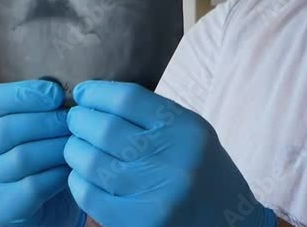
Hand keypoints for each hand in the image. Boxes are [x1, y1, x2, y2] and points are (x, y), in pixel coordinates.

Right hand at [0, 80, 86, 226]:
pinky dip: (58, 172)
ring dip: (56, 145)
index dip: (28, 94)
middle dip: (47, 121)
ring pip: (22, 157)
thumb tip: (57, 91)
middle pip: (8, 128)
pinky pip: (34, 185)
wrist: (36, 208)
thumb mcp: (22, 127)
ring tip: (76, 139)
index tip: (57, 93)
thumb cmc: (29, 158)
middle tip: (74, 119)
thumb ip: (32, 108)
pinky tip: (71, 165)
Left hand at [63, 81, 277, 226]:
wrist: (231, 224)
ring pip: (92, 162)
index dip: (98, 93)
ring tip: (76, 146)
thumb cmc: (204, 172)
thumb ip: (152, 116)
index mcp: (186, 129)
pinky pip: (91, 195)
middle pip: (105, 129)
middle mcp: (173, 160)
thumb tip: (98, 98)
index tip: (83, 93)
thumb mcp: (191, 133)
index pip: (129, 99)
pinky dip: (78, 181)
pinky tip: (82, 174)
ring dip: (75, 150)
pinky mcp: (141, 224)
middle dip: (80, 121)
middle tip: (75, 120)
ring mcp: (156, 196)